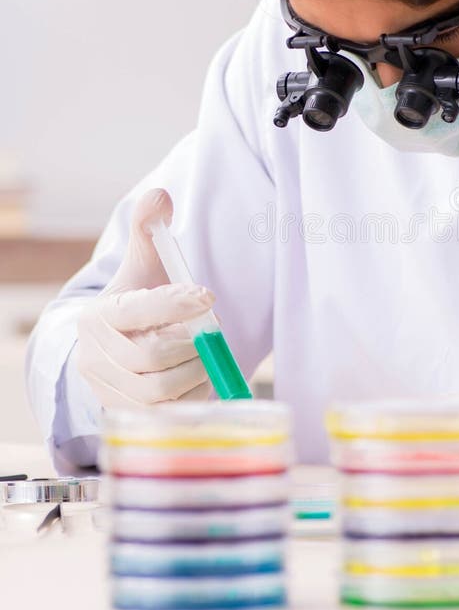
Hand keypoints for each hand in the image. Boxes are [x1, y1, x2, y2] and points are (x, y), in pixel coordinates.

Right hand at [75, 189, 212, 408]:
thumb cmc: (139, 301)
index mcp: (97, 316)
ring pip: (160, 389)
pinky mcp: (129, 414)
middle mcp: (94, 356)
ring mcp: (108, 391)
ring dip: (197, 368)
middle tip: (215, 329)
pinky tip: (203, 372)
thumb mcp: (142, 264)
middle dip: (193, 342)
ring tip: (209, 350)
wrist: (117, 347)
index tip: (207, 294)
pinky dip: (195, 393)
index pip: (135, 310)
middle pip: (151, 356)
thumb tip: (160, 195)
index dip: (175, 303)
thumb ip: (149, 229)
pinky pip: (168, 412)